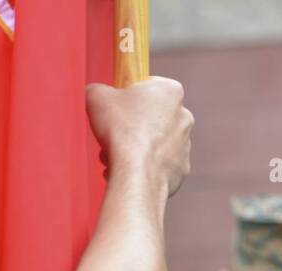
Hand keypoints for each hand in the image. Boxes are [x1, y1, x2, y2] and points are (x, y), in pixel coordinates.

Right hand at [86, 77, 192, 195]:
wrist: (137, 173)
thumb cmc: (122, 131)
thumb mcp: (97, 95)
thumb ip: (98, 89)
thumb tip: (95, 94)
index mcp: (170, 91)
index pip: (148, 86)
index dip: (128, 96)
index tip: (117, 107)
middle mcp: (184, 116)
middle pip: (151, 117)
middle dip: (132, 125)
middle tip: (114, 133)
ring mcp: (185, 145)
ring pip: (155, 142)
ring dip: (136, 147)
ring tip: (117, 154)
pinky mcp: (181, 169)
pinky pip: (159, 165)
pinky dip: (145, 167)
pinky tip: (129, 169)